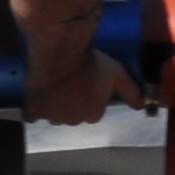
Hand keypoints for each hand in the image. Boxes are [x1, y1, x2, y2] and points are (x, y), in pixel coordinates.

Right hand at [22, 53, 140, 128]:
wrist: (60, 54)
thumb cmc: (91, 63)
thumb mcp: (117, 74)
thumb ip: (131, 91)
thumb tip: (141, 106)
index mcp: (93, 114)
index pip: (93, 111)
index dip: (90, 98)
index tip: (87, 84)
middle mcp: (73, 120)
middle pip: (73, 114)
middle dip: (73, 102)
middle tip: (71, 82)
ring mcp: (52, 117)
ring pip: (54, 115)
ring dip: (55, 105)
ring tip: (55, 85)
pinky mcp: (34, 111)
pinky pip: (33, 115)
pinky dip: (35, 109)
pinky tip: (38, 96)